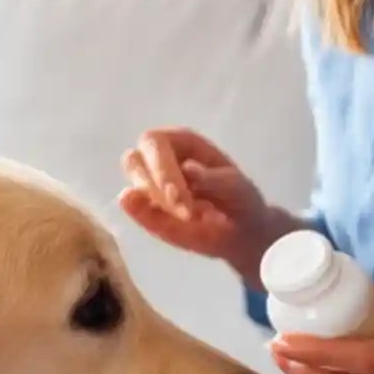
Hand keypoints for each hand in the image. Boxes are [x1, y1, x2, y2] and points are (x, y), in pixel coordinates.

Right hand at [117, 128, 283, 275]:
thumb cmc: (239, 199)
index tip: (178, 197)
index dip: (161, 168)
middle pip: (133, 160)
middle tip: (186, 213)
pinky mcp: (145, 207)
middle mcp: (159, 157)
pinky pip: (134, 210)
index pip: (154, 142)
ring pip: (132, 187)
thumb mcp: (236, 188)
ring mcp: (149, 183)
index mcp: (181, 141)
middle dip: (155, 188)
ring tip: (189, 219)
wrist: (242, 232)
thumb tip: (186, 168)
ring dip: (156, 206)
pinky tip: (174, 225)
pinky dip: (147, 218)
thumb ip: (213, 178)